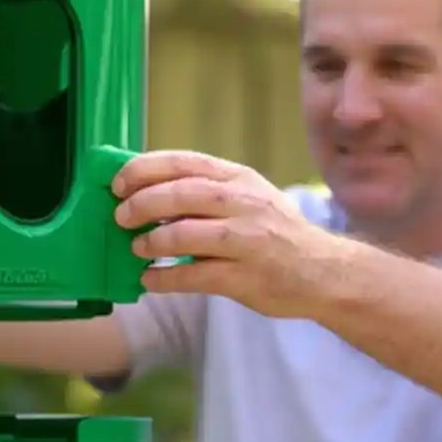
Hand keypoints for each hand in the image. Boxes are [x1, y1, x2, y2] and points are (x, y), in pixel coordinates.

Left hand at [112, 149, 341, 317]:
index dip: (144, 169)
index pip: (185, 162)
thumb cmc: (274, 232)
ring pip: (185, 234)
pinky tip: (149, 279)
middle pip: (181, 194)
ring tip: (136, 248)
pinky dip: (164, 278)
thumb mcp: (248, 197)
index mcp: (239, 179)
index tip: (118, 183)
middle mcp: (244, 204)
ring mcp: (246, 241)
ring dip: (152, 241)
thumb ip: (206, 190)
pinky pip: (193, 277)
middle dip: (141, 204)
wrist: (323, 271)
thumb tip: (146, 191)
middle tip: (121, 217)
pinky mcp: (245, 278)